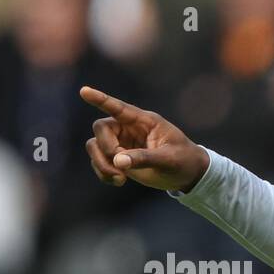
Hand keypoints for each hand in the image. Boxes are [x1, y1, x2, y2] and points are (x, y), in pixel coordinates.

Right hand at [80, 85, 208, 192]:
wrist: (189, 174)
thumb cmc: (184, 160)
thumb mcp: (170, 159)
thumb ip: (145, 158)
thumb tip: (118, 160)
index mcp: (144, 121)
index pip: (119, 108)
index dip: (101, 99)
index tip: (84, 91)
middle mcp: (128, 128)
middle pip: (101, 129)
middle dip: (106, 148)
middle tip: (121, 167)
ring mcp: (121, 143)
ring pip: (95, 146)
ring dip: (101, 164)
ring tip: (120, 179)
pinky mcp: (118, 158)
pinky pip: (99, 161)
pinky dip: (103, 173)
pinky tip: (119, 182)